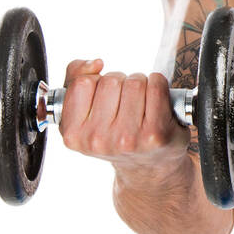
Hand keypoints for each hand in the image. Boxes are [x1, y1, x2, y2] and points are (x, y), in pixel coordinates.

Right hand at [58, 59, 191, 176]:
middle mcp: (99, 140)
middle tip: (125, 103)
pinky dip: (159, 85)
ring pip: (134, 81)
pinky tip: (156, 102)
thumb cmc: (115, 135)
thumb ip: (74, 79)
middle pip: (111, 80)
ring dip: (140, 83)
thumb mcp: (82, 113)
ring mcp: (128, 138)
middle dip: (121, 83)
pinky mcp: (155, 132)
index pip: (82, 83)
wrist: (148, 169)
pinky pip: (157, 85)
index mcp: (74, 134)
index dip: (96, 82)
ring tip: (140, 104)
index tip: (104, 96)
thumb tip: (94, 64)